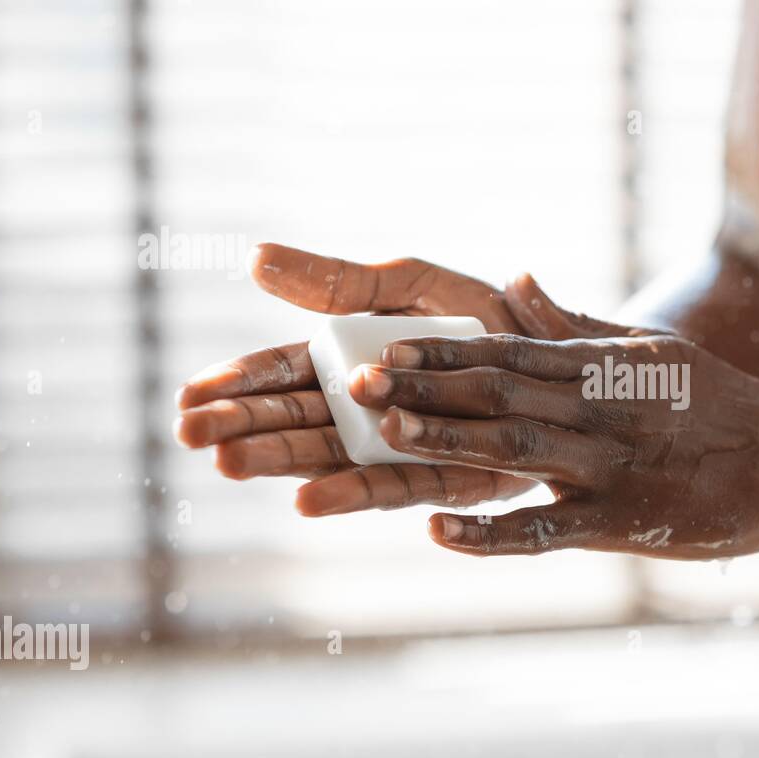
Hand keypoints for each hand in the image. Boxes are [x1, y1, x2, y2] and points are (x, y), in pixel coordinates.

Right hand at [175, 243, 659, 515]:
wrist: (569, 346)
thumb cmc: (485, 312)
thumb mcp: (408, 285)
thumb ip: (337, 283)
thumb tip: (253, 257)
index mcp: (357, 361)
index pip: (286, 374)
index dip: (239, 384)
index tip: (189, 393)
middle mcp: (377, 411)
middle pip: (301, 420)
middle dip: (245, 427)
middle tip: (190, 434)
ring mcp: (411, 446)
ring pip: (339, 458)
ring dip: (286, 463)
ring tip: (232, 463)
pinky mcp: (456, 476)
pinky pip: (404, 486)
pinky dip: (359, 493)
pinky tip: (311, 499)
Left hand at [350, 332, 758, 556]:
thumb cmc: (720, 400)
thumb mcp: (651, 350)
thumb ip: (576, 323)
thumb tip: (515, 277)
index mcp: (603, 364)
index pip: (508, 350)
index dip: (442, 351)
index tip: (383, 346)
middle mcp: (600, 407)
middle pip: (499, 392)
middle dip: (426, 387)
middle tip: (357, 382)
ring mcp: (612, 464)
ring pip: (516, 448)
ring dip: (448, 439)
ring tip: (385, 432)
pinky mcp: (625, 521)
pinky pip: (546, 531)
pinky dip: (491, 532)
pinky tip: (439, 530)